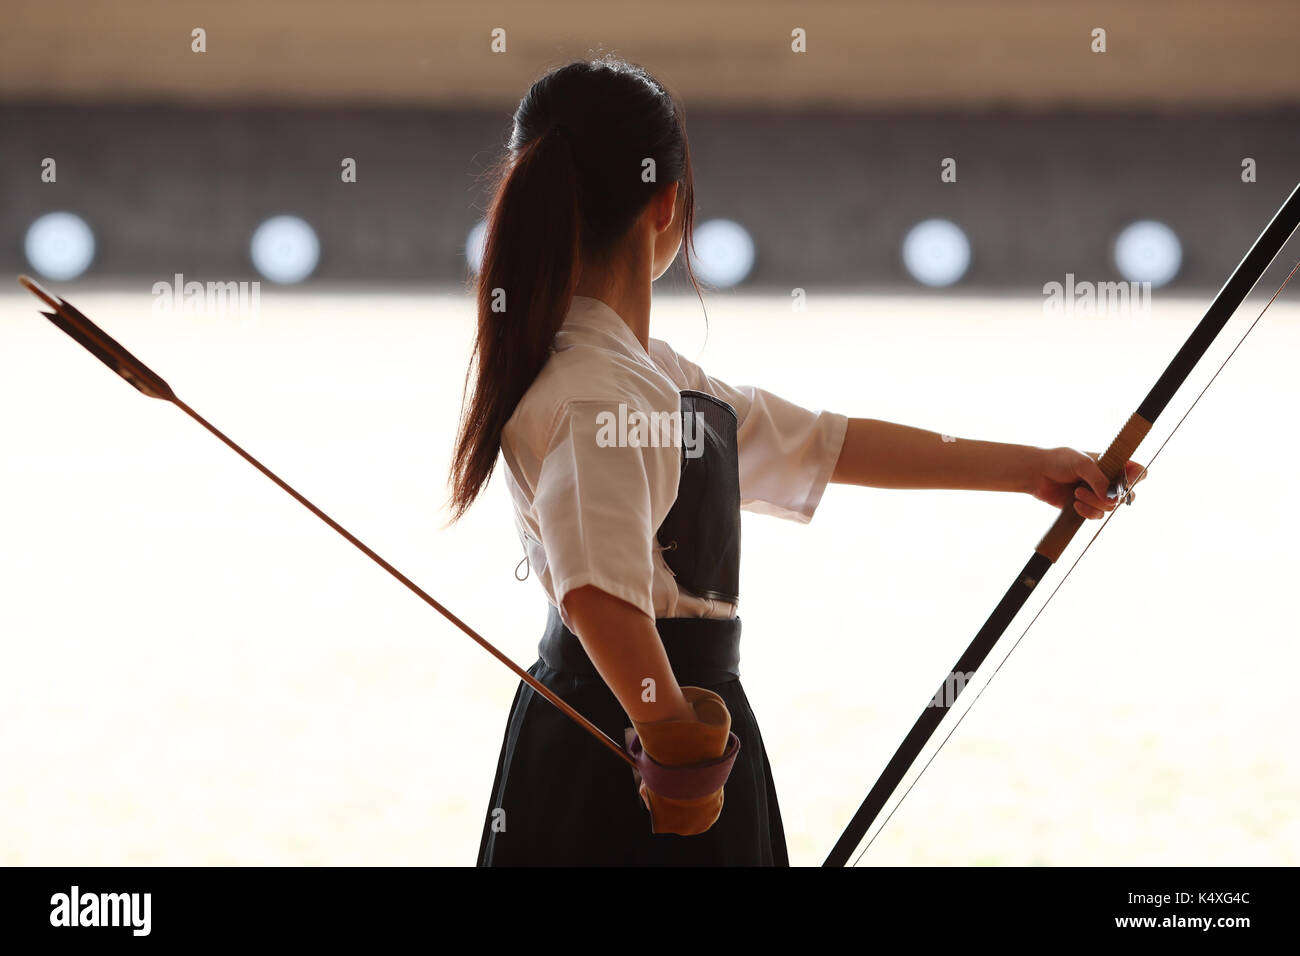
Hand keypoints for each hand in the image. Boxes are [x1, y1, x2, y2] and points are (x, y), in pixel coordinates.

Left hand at [1029, 447, 1145, 518]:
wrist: (1037, 474)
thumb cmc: (1059, 461)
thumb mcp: (1082, 464)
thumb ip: (1099, 480)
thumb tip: (1112, 499)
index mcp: (1113, 464)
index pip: (1138, 472)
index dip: (1136, 479)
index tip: (1124, 484)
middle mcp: (1109, 480)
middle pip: (1128, 495)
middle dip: (1112, 497)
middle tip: (1096, 491)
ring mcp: (1099, 494)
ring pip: (1110, 507)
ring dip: (1094, 502)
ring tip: (1076, 492)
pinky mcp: (1087, 506)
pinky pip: (1097, 516)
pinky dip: (1088, 511)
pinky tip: (1075, 504)